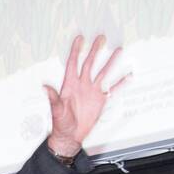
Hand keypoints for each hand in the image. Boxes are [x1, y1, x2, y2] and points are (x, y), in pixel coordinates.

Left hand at [44, 34, 128, 155]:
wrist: (70, 136)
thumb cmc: (61, 124)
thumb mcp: (57, 111)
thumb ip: (53, 98)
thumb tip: (45, 87)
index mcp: (70, 85)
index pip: (73, 63)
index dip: (76, 51)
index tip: (80, 39)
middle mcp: (82, 86)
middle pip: (89, 63)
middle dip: (95, 50)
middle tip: (101, 38)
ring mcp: (92, 92)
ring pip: (103, 73)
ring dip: (110, 62)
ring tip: (117, 51)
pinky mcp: (100, 101)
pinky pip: (112, 89)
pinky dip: (120, 83)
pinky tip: (127, 76)